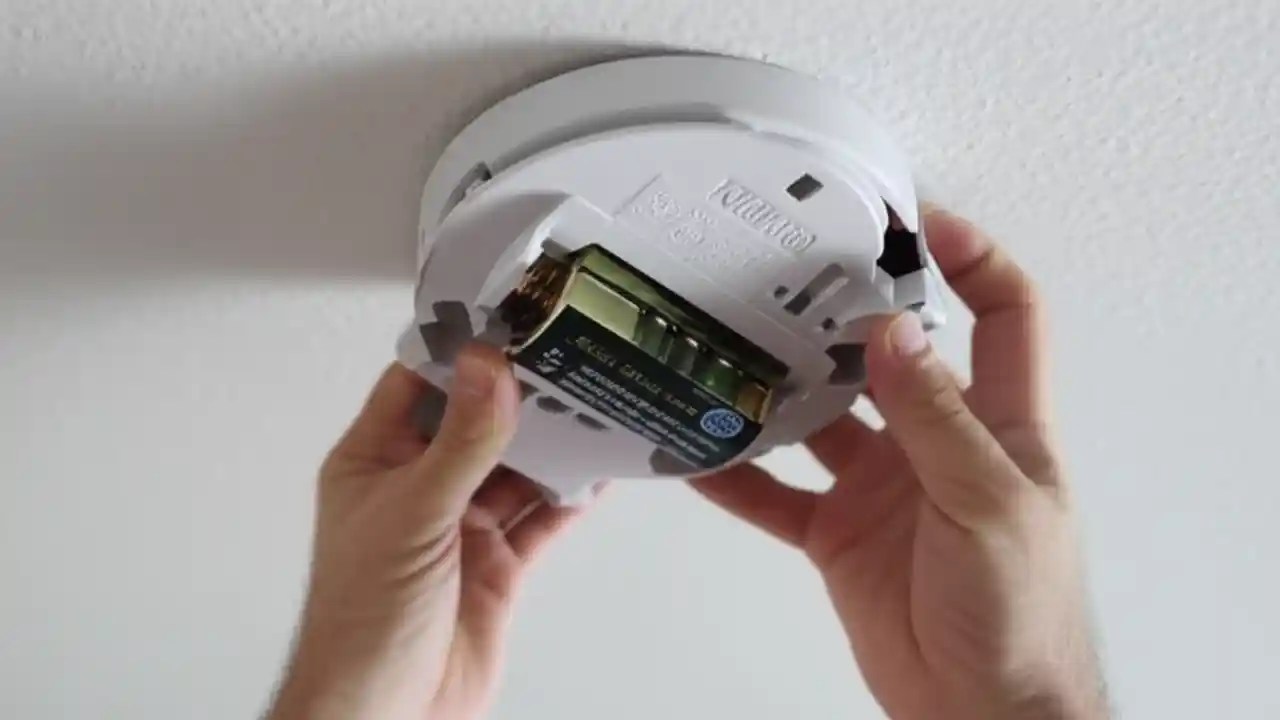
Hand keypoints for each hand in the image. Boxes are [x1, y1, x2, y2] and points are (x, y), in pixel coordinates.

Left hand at [268, 345, 593, 719]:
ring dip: (552, 444)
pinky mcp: (497, 565)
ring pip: (517, 469)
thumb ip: (460, 442)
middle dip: (519, 396)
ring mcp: (461, 527)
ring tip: (591, 408)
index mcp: (375, 462)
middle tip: (565, 359)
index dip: (459, 350)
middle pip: (476, 422)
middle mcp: (419, 488)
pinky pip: (541, 518)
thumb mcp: (414, 514)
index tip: (505, 321)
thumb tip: (487, 368)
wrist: (389, 713)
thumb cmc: (362, 624)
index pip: (417, 382)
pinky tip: (594, 476)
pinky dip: (570, 498)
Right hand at [692, 209, 1107, 718]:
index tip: (921, 222)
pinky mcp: (839, 533)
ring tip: (729, 350)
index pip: (1002, 313)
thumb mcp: (990, 505)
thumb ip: (937, 419)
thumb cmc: (1023, 617)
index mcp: (998, 423)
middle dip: (846, 313)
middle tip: (793, 277)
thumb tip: (897, 333)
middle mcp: (937, 442)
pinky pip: (777, 491)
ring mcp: (883, 486)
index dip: (973, 258)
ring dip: (779, 387)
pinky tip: (699, 452)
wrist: (979, 710)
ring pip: (821, 415)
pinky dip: (737, 472)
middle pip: (890, 353)